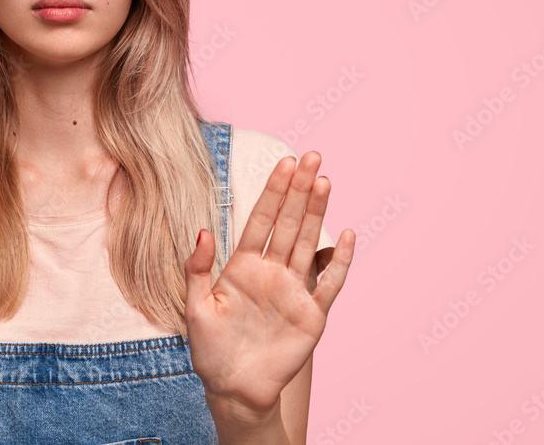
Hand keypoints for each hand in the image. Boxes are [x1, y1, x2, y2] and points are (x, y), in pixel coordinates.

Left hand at [183, 152, 353, 418]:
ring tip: (324, 181)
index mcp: (243, 266)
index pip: (261, 219)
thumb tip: (203, 230)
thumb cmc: (210, 349)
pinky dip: (340, 262)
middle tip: (311, 156)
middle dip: (299, 190)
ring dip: (317, 213)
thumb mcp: (195, 307)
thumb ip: (198, 268)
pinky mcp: (311, 316)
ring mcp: (293, 291)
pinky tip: (348, 236)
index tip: (284, 162)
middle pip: (288, 223)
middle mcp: (271, 272)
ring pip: (309, 243)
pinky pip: (330, 284)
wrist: (233, 389)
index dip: (273, 191)